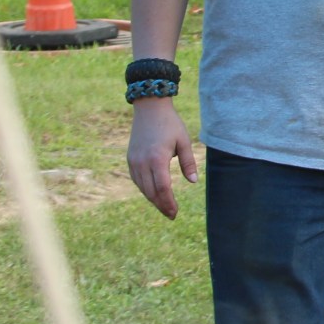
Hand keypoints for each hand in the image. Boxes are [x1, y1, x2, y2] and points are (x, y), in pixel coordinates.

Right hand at [127, 98, 198, 218]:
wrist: (149, 108)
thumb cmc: (170, 124)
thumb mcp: (184, 141)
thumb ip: (188, 162)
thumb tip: (193, 182)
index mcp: (157, 158)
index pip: (162, 188)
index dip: (168, 203)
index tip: (175, 212)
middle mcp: (143, 162)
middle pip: (151, 192)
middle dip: (161, 205)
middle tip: (172, 215)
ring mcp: (134, 161)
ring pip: (142, 188)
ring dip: (153, 199)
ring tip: (164, 207)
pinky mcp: (130, 159)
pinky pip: (137, 180)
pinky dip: (145, 189)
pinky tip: (154, 194)